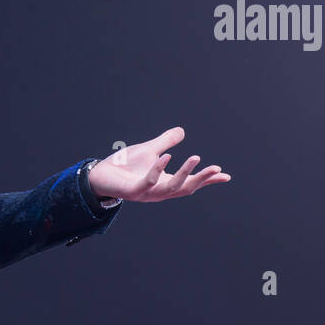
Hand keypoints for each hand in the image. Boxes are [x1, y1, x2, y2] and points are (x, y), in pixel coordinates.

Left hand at [87, 126, 228, 201]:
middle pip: (185, 188)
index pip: (190, 183)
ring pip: (170, 188)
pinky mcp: (133, 192)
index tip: (225, 175)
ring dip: (184, 173)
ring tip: (196, 157)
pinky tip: (166, 156)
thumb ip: (166, 142)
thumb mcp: (149, 150)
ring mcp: (147, 193)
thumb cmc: (124, 166)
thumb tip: (182, 131)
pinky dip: (158, 170)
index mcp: (165, 183)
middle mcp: (159, 191)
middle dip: (201, 179)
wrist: (99, 174)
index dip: (207, 180)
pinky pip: (149, 182)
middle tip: (216, 168)